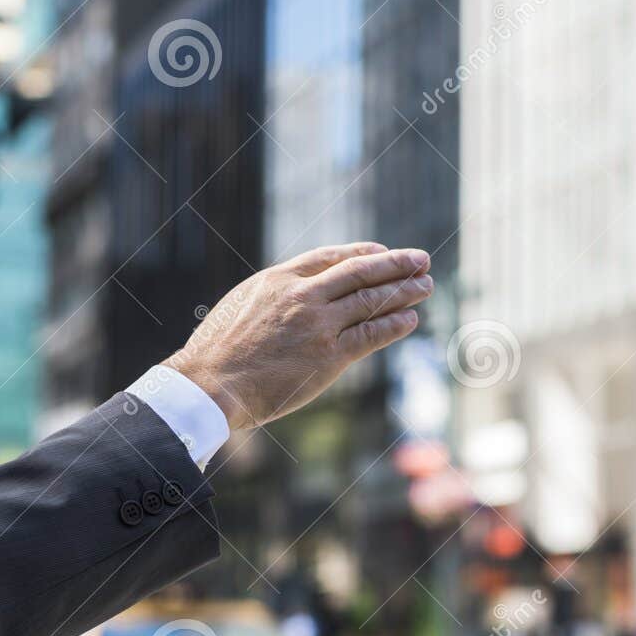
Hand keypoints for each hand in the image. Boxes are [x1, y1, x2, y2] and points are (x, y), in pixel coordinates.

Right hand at [165, 243, 432, 430]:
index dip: (362, 252)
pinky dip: (394, 324)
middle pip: (360, 271)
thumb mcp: (241, 307)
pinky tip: (411, 318)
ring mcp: (317, 325)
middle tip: (421, 260)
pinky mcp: (328, 356)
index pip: (330, 257)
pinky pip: (371, 334)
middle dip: (395, 264)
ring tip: (425, 286)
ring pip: (371, 300)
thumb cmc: (217, 354)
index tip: (382, 252)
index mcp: (278, 279)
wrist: (211, 384)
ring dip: (403, 292)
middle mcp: (302, 295)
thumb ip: (272, 299)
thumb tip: (290, 300)